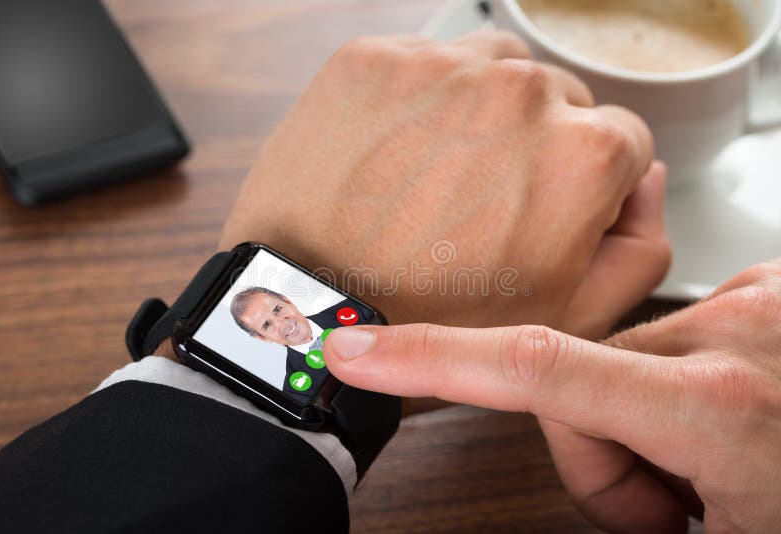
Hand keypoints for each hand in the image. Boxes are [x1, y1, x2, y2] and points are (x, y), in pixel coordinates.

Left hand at [219, 30, 669, 338]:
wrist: (311, 313)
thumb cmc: (431, 324)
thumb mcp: (565, 320)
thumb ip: (638, 248)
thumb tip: (648, 180)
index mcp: (584, 155)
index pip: (621, 137)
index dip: (583, 182)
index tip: (540, 206)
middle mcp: (521, 92)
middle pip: (557, 98)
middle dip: (533, 144)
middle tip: (481, 200)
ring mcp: (443, 68)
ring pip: (494, 69)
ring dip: (480, 112)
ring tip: (440, 172)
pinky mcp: (375, 61)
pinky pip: (425, 64)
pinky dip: (420, 101)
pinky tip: (397, 155)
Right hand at [323, 259, 780, 532]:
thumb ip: (627, 517)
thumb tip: (598, 510)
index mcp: (721, 407)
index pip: (535, 368)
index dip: (431, 358)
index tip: (358, 347)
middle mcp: (734, 331)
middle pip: (578, 387)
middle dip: (599, 462)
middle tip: (671, 516)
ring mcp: (755, 301)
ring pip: (623, 365)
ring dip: (644, 428)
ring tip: (717, 477)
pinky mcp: (766, 289)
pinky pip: (672, 341)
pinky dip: (683, 391)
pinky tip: (741, 428)